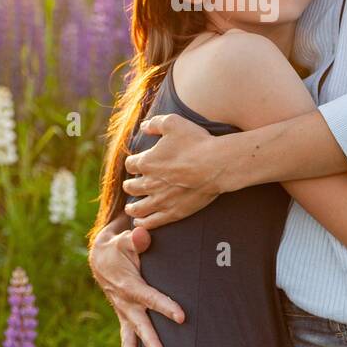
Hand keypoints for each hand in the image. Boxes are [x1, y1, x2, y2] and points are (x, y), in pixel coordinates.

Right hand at [88, 219, 184, 346]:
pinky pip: (127, 342)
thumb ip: (136, 239)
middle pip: (139, 325)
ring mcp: (124, 314)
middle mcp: (125, 304)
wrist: (99, 257)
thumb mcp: (123, 238)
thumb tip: (143, 234)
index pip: (150, 297)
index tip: (182, 317)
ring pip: (128, 340)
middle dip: (150, 342)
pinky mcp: (125, 319)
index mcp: (129, 285)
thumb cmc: (118, 246)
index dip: (165, 306)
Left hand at [121, 114, 223, 229]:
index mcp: (146, 162)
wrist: (216, 165)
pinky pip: (152, 221)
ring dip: (132, 207)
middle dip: (130, 185)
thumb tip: (143, 126)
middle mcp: (149, 183)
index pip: (130, 165)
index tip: (136, 164)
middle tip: (131, 186)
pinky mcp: (173, 212)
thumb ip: (155, 123)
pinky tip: (140, 223)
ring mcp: (160, 200)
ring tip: (130, 208)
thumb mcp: (173, 123)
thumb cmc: (196, 142)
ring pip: (138, 207)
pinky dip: (142, 223)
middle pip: (131, 187)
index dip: (132, 163)